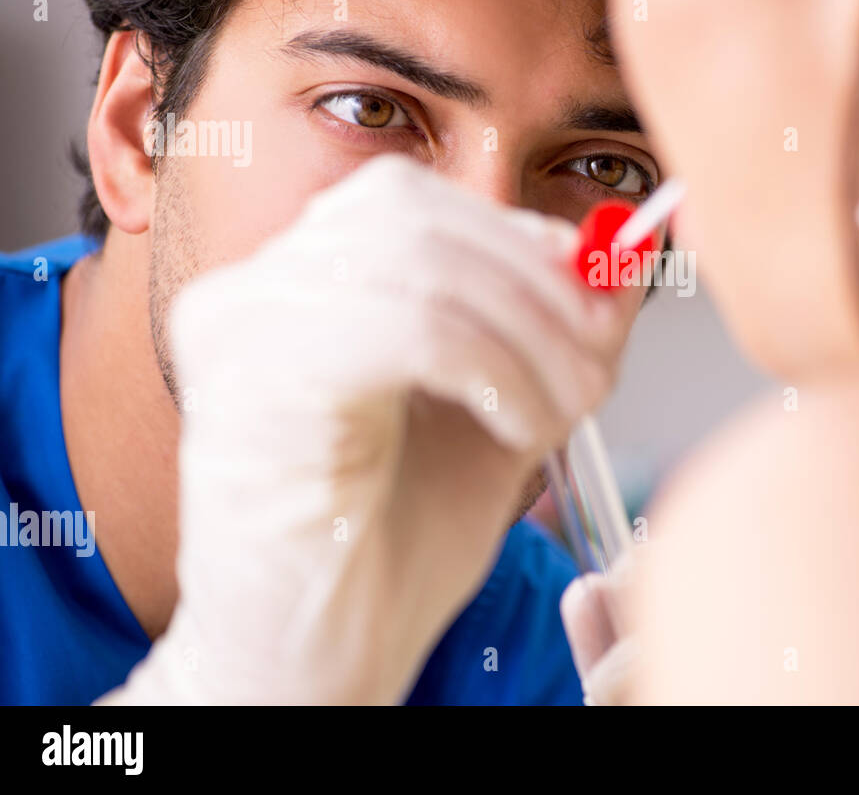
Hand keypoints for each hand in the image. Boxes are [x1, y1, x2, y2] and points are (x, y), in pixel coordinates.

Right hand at [99, 155, 636, 703]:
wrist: (318, 659)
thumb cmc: (393, 549)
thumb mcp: (497, 414)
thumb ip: (548, 334)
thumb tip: (619, 262)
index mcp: (296, 289)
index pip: (408, 200)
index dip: (517, 235)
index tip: (599, 291)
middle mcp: (250, 292)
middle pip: (411, 213)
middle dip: (535, 281)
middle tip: (599, 353)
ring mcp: (239, 329)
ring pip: (416, 261)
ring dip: (525, 331)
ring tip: (565, 407)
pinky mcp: (249, 383)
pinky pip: (401, 325)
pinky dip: (488, 364)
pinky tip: (516, 423)